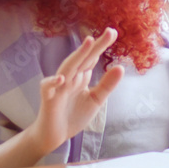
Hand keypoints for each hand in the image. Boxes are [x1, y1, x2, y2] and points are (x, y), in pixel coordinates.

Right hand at [28, 28, 124, 153]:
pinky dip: (52, 82)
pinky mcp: (48, 99)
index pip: (92, 58)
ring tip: (89, 42)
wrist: (54, 136)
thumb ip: (106, 85)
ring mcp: (58, 87)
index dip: (102, 46)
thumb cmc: (73, 115)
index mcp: (81, 76)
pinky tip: (61, 78)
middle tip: (110, 31)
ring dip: (77, 55)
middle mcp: (70, 77)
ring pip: (67, 67)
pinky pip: (47, 88)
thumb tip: (121, 67)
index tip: (114, 32)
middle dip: (95, 46)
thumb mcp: (95, 100)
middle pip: (83, 58)